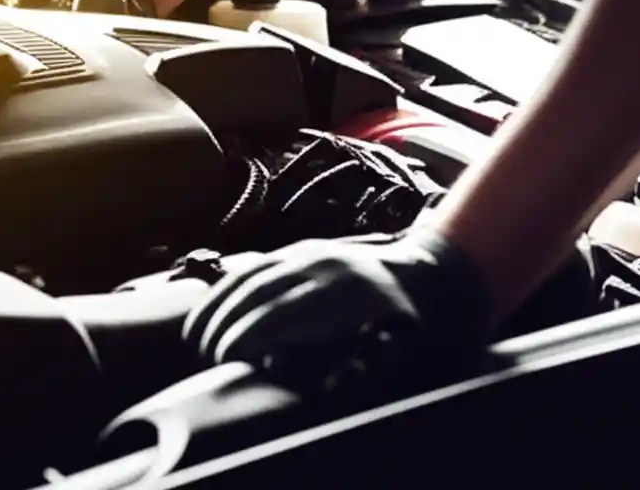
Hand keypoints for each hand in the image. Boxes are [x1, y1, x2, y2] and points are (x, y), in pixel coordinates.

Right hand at [182, 233, 490, 379]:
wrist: (443, 272)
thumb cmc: (426, 323)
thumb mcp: (409, 350)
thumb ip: (368, 368)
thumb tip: (329, 388)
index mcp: (346, 292)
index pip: (280, 313)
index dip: (247, 335)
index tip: (223, 359)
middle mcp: (323, 266)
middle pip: (257, 292)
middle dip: (224, 322)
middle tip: (203, 355)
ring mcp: (313, 253)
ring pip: (251, 275)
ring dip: (219, 303)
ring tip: (197, 335)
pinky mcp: (306, 250)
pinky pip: (257, 265)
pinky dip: (230, 286)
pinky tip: (214, 305)